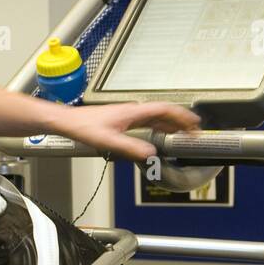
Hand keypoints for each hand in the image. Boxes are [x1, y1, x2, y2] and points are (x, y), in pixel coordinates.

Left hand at [53, 102, 200, 161]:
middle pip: (164, 113)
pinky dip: (160, 128)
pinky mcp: (124, 120)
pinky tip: (162, 136)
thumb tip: (150, 154)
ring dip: (171, 124)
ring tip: (184, 133)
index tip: (194, 122)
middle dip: (181, 120)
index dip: (181, 115)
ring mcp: (129, 115)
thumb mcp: (107, 141)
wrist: (69, 122)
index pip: (163, 110)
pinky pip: (148, 122)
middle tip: (195, 130)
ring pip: (157, 118)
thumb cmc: (84, 127)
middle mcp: (133, 111)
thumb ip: (130, 148)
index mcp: (133, 112)